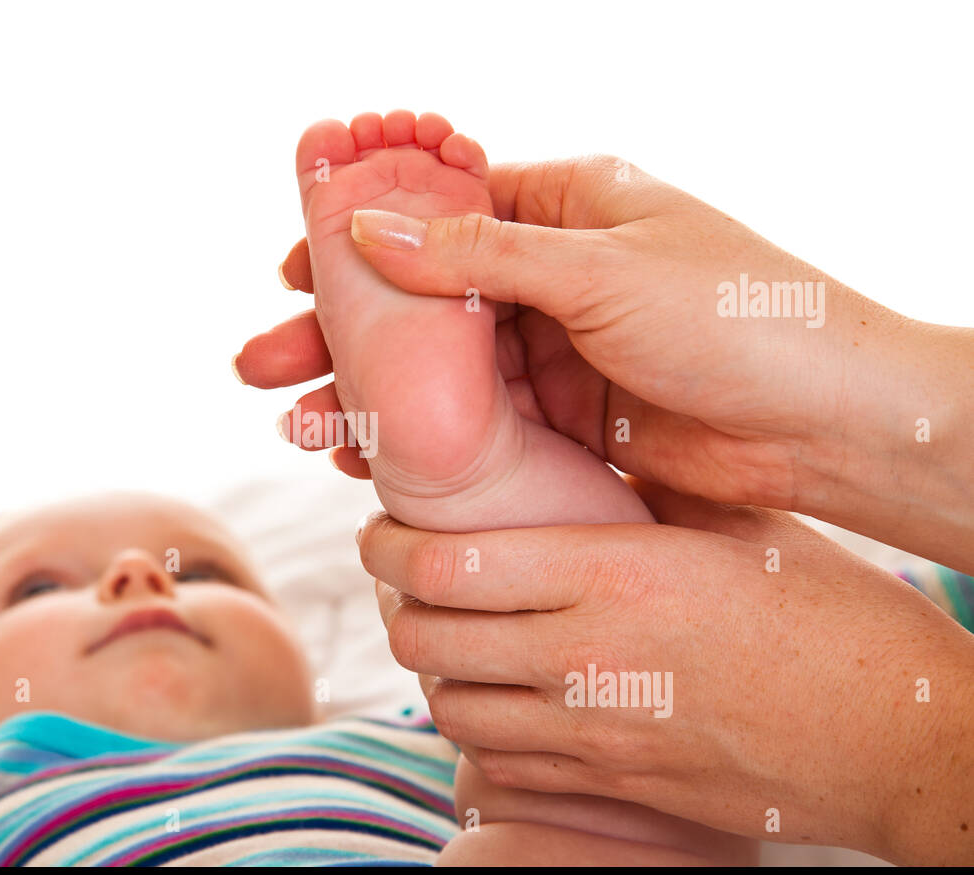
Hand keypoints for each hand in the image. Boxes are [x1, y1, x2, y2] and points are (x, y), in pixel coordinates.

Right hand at [238, 157, 973, 572]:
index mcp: (566, 208)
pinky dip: (415, 439)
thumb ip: (479, 256)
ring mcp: (553, 348)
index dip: (356, 244)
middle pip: (418, 299)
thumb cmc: (737, 318)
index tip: (289, 275)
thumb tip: (369, 230)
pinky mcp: (561, 415)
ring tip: (299, 427)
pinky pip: (469, 423)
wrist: (824, 425)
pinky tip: (362, 458)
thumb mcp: (599, 270)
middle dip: (337, 333)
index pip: (436, 216)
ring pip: (433, 368)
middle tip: (259, 367)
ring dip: (363, 394)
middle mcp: (552, 273)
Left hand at [355, 479, 973, 864]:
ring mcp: (592, 733)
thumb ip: (648, 497)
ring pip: (449, 705)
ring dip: (431, 665)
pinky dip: (476, 724)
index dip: (388, 544)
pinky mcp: (609, 785)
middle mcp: (586, 657)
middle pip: (425, 636)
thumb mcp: (740, 530)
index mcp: (615, 574)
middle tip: (405, 576)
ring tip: (448, 633)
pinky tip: (497, 694)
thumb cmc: (835, 619)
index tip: (384, 528)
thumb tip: (583, 457)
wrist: (898, 739)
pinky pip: (497, 762)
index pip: (446, 564)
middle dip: (393, 602)